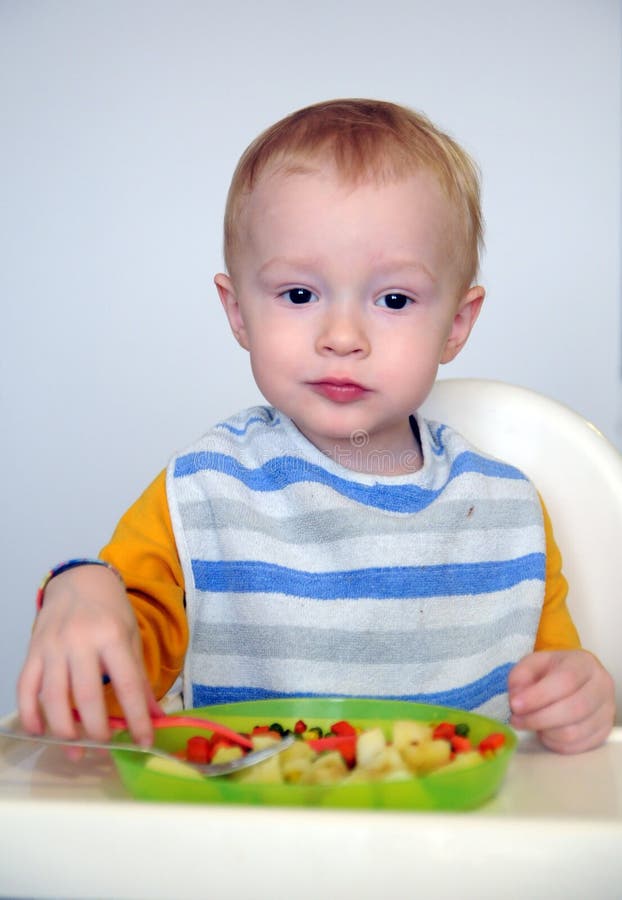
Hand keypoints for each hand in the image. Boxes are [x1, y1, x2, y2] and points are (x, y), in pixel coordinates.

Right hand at [18, 564, 161, 745]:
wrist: (79, 581)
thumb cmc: (110, 611)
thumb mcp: (131, 638)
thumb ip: (140, 680)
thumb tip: (157, 718)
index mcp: (112, 636)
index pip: (127, 684)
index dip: (137, 717)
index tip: (144, 741)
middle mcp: (81, 641)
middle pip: (86, 695)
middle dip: (97, 729)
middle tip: (105, 745)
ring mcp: (53, 646)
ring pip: (53, 696)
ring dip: (64, 729)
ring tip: (76, 748)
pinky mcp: (33, 651)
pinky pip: (26, 687)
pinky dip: (30, 714)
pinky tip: (40, 732)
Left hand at [508, 649, 614, 753]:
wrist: (575, 679)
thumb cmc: (553, 671)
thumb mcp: (532, 664)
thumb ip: (520, 677)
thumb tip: (517, 700)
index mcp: (584, 664)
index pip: (565, 681)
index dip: (538, 696)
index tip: (515, 705)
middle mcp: (601, 687)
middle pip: (573, 709)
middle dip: (538, 718)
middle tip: (516, 720)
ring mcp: (606, 711)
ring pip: (574, 732)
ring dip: (546, 732)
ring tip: (532, 724)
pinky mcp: (603, 732)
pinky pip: (577, 746)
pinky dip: (555, 743)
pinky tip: (546, 732)